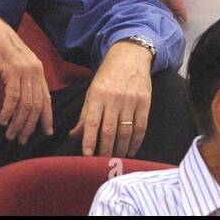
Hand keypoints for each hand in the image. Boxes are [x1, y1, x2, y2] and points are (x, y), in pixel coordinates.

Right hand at [0, 7, 53, 143]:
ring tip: (10, 134)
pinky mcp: (12, 69)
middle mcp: (35, 70)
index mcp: (38, 71)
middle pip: (36, 105)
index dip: (47, 118)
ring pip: (26, 104)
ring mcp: (24, 70)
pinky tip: (2, 120)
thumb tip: (23, 102)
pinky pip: (13, 96)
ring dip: (17, 123)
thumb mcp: (15, 65)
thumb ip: (22, 80)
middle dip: (29, 126)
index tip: (46, 133)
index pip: (46, 99)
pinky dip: (8, 111)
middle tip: (20, 140)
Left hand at [69, 40, 152, 157]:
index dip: (89, 140)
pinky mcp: (145, 102)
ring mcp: (130, 100)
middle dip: (105, 150)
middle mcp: (114, 98)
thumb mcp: (92, 90)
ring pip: (125, 132)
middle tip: (102, 163)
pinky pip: (141, 127)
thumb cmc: (108, 75)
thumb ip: (85, 114)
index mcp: (97, 95)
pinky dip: (136, 142)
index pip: (92, 122)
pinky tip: (131, 150)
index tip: (87, 155)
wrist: (130, 56)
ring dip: (120, 149)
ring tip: (116, 159)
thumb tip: (74, 135)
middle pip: (109, 131)